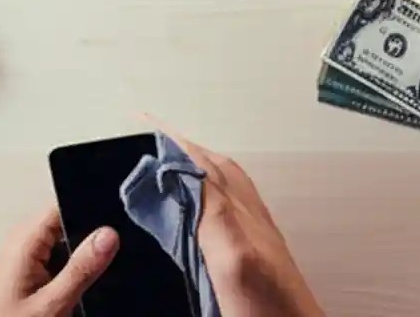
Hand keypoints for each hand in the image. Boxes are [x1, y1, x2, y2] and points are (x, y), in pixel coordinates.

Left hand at [0, 206, 119, 316]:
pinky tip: (70, 292)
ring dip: (77, 262)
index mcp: (24, 241)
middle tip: (97, 267)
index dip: (91, 217)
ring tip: (80, 283)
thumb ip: (81, 268)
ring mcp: (23, 260)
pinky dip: (67, 275)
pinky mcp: (26, 276)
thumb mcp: (52, 303)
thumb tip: (108, 235)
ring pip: (64, 248)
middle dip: (86, 243)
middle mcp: (21, 244)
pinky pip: (55, 264)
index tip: (111, 233)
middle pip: (67, 227)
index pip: (64, 207)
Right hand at [148, 117, 324, 316]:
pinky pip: (222, 215)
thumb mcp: (236, 259)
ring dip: (196, 171)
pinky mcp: (249, 263)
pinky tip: (194, 215)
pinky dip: (203, 201)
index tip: (146, 122)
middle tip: (156, 139)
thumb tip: (192, 175)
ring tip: (173, 164)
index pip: (203, 166)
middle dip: (184, 150)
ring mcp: (252, 242)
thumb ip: (217, 214)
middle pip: (214, 172)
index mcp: (240, 218)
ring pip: (220, 191)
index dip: (174, 144)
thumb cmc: (273, 312)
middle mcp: (248, 224)